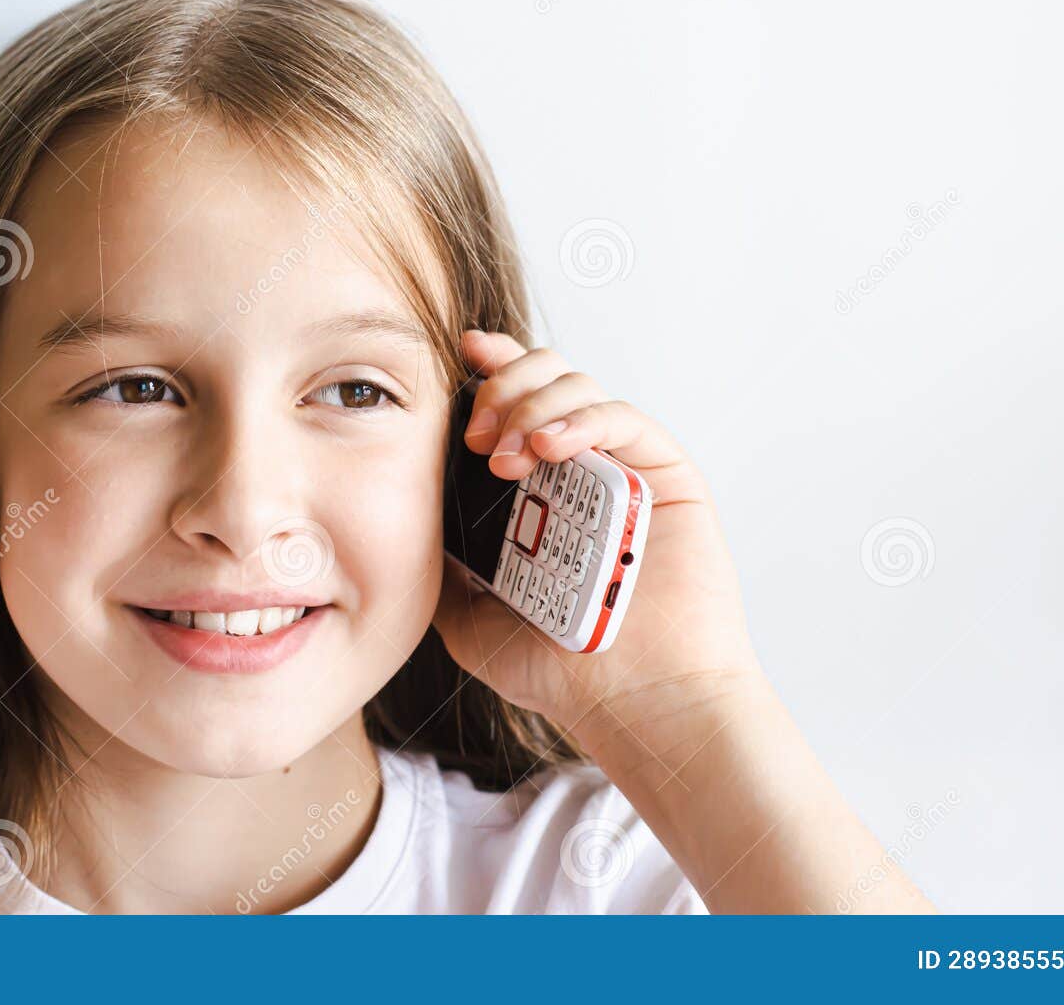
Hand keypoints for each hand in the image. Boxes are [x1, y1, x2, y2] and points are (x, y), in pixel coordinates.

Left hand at [432, 329, 760, 734]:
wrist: (631, 702)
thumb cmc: (560, 668)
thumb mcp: (467, 615)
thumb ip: (440, 563)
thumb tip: (398, 515)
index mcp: (538, 488)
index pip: (512, 404)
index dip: (487, 371)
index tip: (453, 360)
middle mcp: (580, 467)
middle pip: (543, 377)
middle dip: (502, 387)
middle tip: (476, 434)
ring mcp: (623, 467)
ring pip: (579, 386)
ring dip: (533, 405)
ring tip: (508, 457)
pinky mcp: (665, 474)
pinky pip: (623, 418)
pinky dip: (581, 418)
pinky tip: (551, 448)